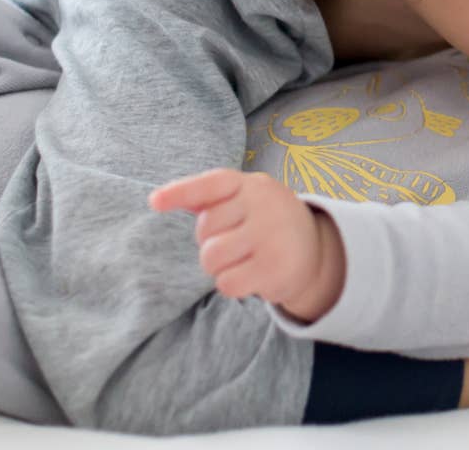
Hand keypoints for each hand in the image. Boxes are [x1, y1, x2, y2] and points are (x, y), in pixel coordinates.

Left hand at [148, 168, 346, 322]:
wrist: (314, 247)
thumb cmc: (265, 221)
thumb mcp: (246, 199)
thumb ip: (210, 198)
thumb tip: (159, 198)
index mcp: (252, 185)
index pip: (212, 184)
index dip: (181, 191)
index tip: (154, 202)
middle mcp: (264, 205)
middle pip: (204, 230)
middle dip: (211, 242)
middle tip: (237, 241)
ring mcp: (272, 237)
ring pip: (212, 258)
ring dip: (219, 266)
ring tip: (242, 260)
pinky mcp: (276, 269)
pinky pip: (227, 283)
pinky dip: (233, 284)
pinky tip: (254, 274)